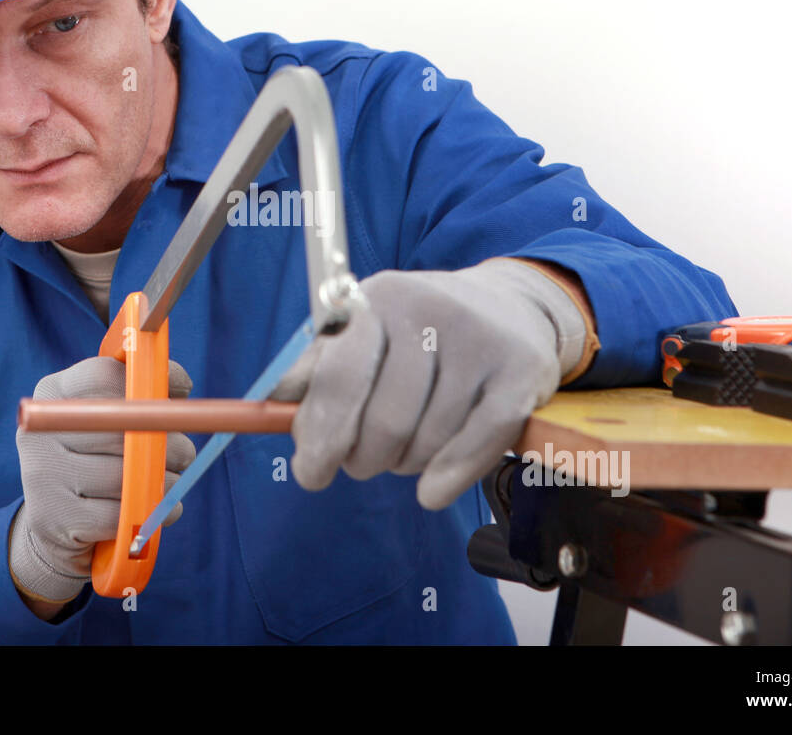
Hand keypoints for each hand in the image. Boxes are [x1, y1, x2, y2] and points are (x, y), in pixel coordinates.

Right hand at [9, 357, 195, 605]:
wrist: (52, 524)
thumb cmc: (94, 458)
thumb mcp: (106, 416)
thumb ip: (141, 393)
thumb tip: (177, 384)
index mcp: (52, 394)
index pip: (103, 376)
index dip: (149, 383)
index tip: (181, 392)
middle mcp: (39, 430)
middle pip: (121, 427)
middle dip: (169, 442)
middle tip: (185, 452)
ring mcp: (41, 476)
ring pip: (123, 476)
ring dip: (163, 481)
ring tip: (171, 481)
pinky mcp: (52, 519)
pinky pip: (117, 514)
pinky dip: (149, 512)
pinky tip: (157, 509)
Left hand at [271, 258, 583, 509]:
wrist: (512, 308)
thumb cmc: (421, 332)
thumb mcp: (365, 332)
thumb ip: (318, 368)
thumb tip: (271, 403)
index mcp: (377, 300)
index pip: (340, 379)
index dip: (321, 436)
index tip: (311, 473)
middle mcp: (428, 310)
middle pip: (386, 422)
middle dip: (368, 458)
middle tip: (367, 460)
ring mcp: (478, 339)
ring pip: (429, 439)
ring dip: (412, 463)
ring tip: (413, 444)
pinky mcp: (521, 369)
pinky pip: (480, 442)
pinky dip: (451, 476)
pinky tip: (433, 491)